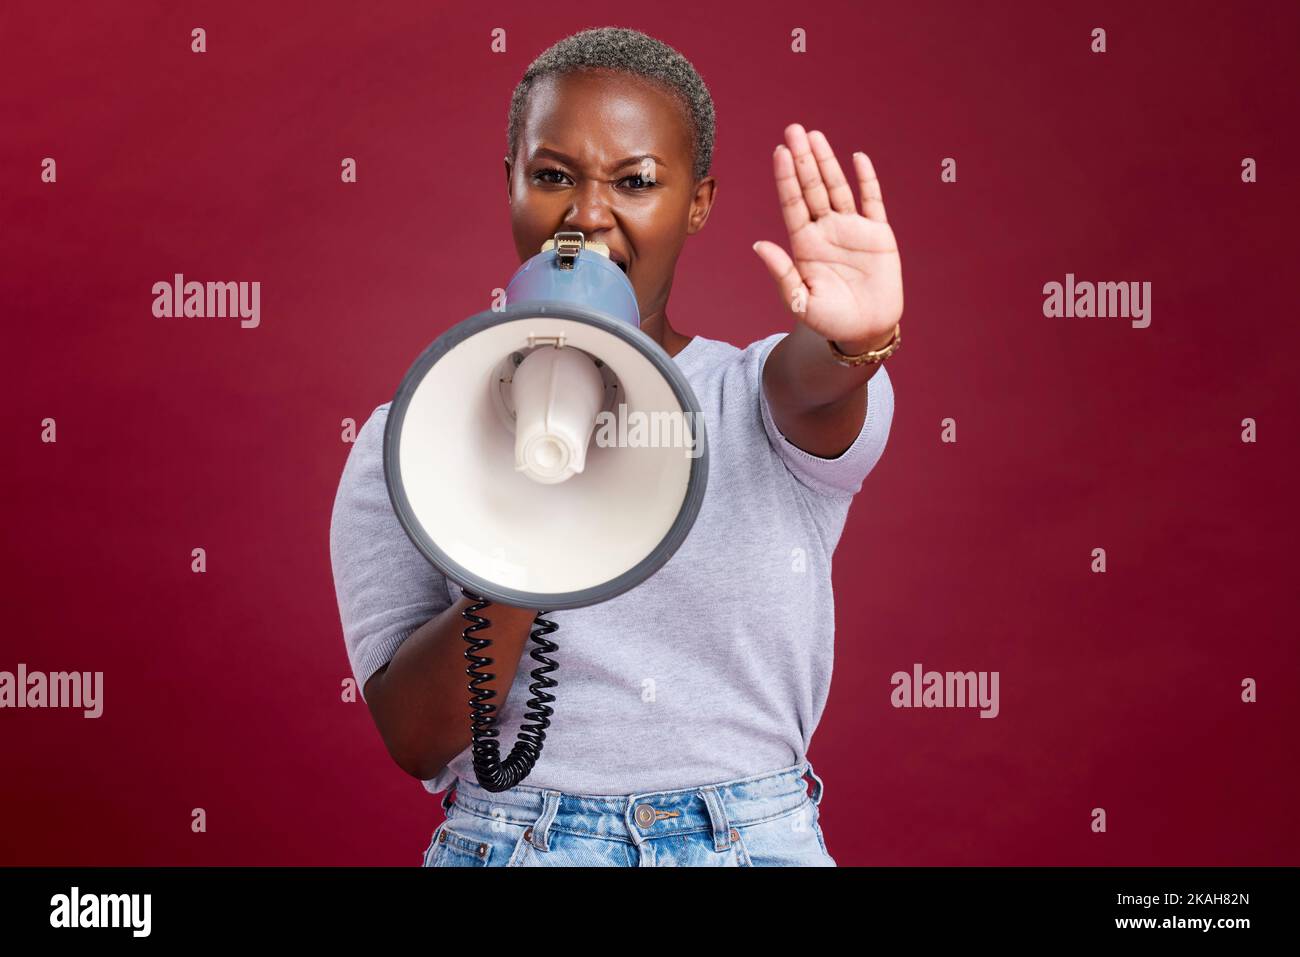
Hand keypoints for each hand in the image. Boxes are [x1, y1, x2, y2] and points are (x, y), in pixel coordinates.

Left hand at [752, 124, 902, 351]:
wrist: (863, 331)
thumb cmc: (829, 321)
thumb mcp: (800, 301)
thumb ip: (782, 273)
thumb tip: (759, 245)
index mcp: (805, 244)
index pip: (792, 204)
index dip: (786, 178)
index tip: (779, 153)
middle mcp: (826, 231)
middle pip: (812, 188)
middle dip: (803, 159)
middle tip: (793, 130)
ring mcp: (852, 230)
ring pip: (838, 188)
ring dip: (827, 162)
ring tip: (814, 136)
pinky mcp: (878, 235)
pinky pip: (872, 201)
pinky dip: (867, 180)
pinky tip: (857, 158)